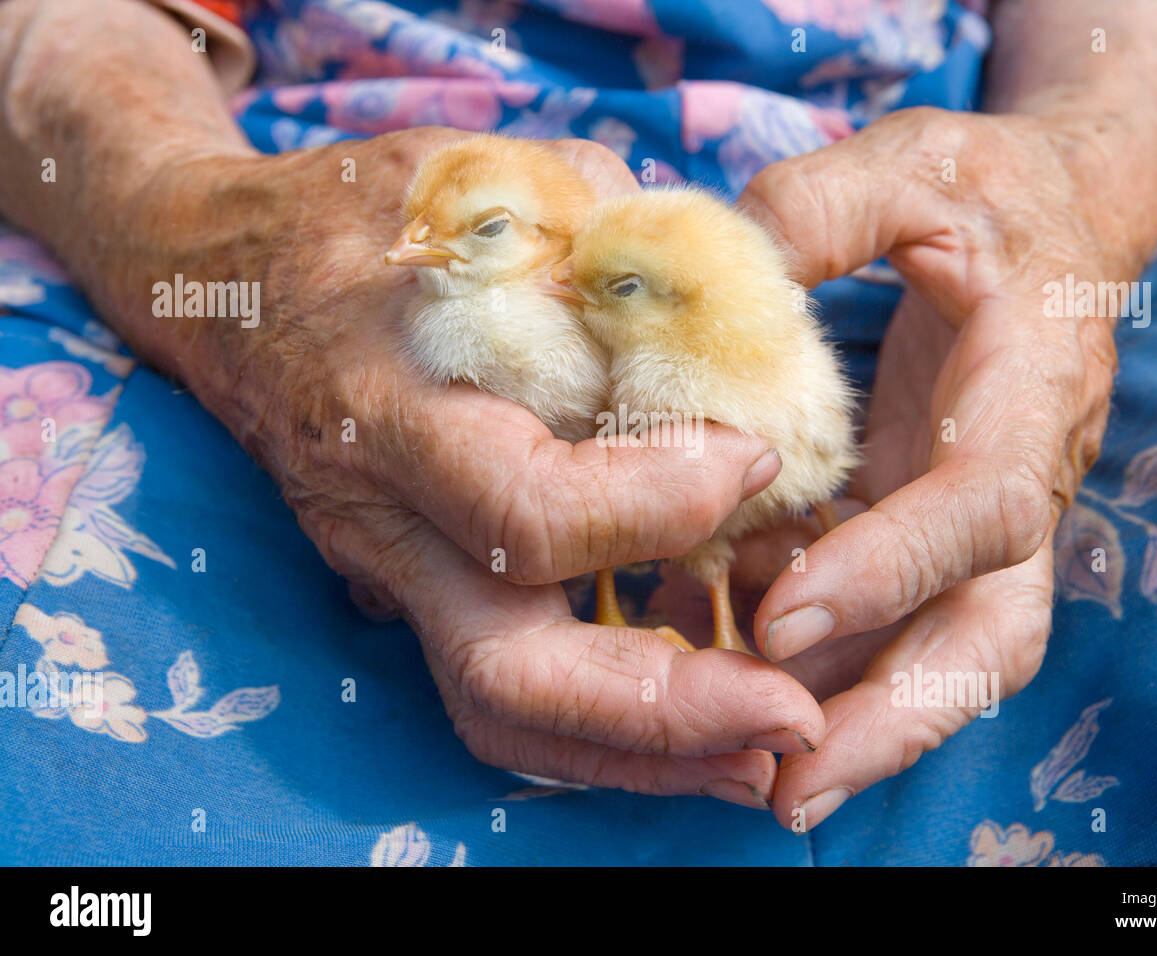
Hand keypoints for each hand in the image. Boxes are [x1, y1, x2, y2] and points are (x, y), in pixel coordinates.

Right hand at [110, 130, 826, 803]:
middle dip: (663, 713)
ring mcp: (393, 575)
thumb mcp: (488, 183)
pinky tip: (705, 722)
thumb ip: (618, 243)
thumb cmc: (363, 218)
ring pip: (504, 715)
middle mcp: (386, 521)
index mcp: (395, 406)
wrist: (226, 280)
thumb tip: (751, 319)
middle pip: (509, 674)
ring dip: (644, 756)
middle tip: (791, 718)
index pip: (529, 508)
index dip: (660, 505)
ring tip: (764, 756)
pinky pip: (509, 688)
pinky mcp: (418, 593)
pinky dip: (610, 725)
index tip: (756, 459)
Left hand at [737, 107, 1131, 828]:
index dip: (895, 569)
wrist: (1050, 225)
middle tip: (790, 789)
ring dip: (850, 718)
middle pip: (987, 635)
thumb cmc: (988, 190)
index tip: (784, 617)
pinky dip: (813, 653)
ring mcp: (976, 520)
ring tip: (743, 772)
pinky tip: (716, 658)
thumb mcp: (914, 162)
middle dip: (897, 720)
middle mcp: (1017, 481)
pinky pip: (883, 616)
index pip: (983, 507)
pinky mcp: (930, 527)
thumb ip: (822, 207)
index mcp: (1033, 390)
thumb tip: (712, 276)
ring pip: (938, 652)